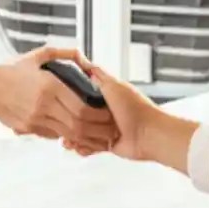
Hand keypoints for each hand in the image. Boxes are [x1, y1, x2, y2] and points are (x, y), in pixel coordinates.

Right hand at [0, 46, 116, 150]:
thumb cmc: (13, 70)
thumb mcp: (39, 55)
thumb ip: (63, 54)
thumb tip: (84, 57)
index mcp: (50, 85)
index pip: (82, 107)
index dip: (99, 115)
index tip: (110, 114)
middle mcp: (44, 104)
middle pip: (78, 124)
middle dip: (98, 129)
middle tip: (110, 129)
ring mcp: (36, 119)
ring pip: (68, 134)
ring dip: (86, 137)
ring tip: (99, 135)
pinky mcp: (29, 128)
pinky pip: (54, 135)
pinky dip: (68, 136)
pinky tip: (77, 134)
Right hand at [64, 65, 197, 173]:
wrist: (150, 134)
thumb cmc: (135, 107)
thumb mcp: (112, 84)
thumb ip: (96, 73)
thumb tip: (81, 59)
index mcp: (102, 96)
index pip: (77, 97)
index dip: (67, 101)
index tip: (58, 103)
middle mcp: (102, 112)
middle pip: (76, 116)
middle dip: (68, 122)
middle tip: (62, 124)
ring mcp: (103, 129)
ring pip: (80, 132)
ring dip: (73, 136)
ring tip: (68, 139)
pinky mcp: (105, 144)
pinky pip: (88, 146)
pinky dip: (83, 148)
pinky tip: (78, 147)